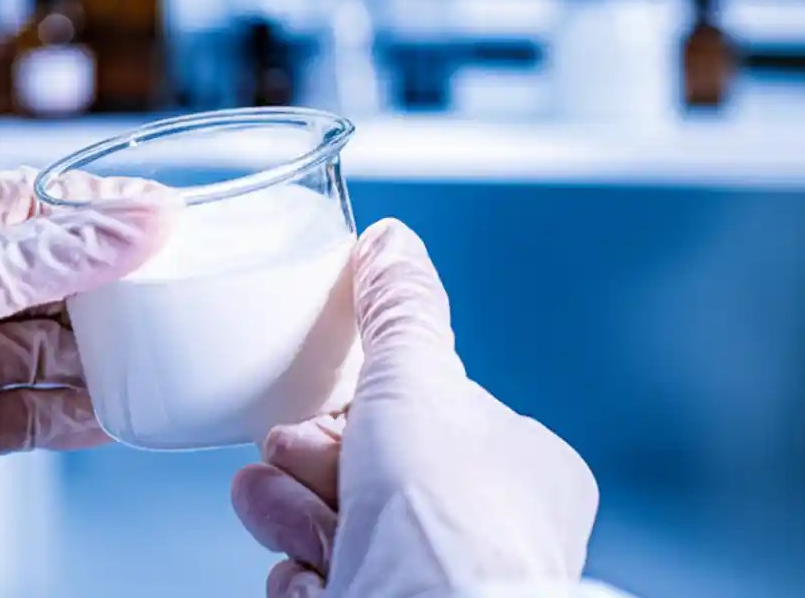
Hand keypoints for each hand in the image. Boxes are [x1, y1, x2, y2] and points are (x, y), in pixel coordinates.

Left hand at [0, 168, 174, 596]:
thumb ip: (39, 260)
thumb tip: (135, 223)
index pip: (26, 202)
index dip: (95, 209)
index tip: (162, 218)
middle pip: (50, 276)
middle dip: (108, 285)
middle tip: (172, 288)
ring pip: (52, 347)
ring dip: (102, 353)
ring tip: (156, 352)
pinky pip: (41, 413)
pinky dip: (80, 414)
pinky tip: (118, 412)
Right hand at [232, 219, 598, 596]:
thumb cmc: (444, 520)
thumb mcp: (416, 382)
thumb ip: (398, 310)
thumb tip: (391, 241)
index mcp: (515, 468)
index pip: (411, 416)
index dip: (351, 409)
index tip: (315, 408)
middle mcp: (482, 532)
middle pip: (361, 472)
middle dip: (306, 463)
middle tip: (291, 460)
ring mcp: (432, 583)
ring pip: (332, 528)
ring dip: (292, 515)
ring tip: (288, 518)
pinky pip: (320, 585)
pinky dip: (303, 580)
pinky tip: (313, 581)